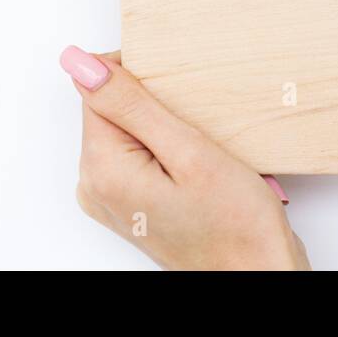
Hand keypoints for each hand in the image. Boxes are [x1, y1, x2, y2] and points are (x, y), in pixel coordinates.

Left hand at [59, 45, 310, 270]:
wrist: (255, 272)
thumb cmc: (235, 224)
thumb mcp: (189, 150)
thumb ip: (131, 105)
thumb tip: (82, 64)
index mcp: (103, 169)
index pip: (97, 90)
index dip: (139, 78)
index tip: (177, 94)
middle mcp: (95, 186)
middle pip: (110, 110)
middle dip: (152, 105)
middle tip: (194, 127)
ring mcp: (110, 198)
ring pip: (125, 130)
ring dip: (161, 126)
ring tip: (198, 150)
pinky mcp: (128, 202)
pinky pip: (135, 153)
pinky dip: (163, 147)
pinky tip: (193, 163)